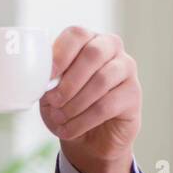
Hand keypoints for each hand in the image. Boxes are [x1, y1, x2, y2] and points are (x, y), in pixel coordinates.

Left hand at [40, 26, 140, 172]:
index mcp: (86, 40)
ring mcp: (126, 69)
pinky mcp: (133, 94)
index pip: (76, 35)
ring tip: (59, 118)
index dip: (60, 54)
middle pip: (93, 53)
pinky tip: (70, 129)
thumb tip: (38, 79)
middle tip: (53, 101)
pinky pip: (108, 104)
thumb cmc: (66, 106)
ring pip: (102, 80)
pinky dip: (84, 120)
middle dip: (69, 81)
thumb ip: (44, 80)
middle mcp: (110, 48)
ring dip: (75, 103)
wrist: (88, 138)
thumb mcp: (49, 92)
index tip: (47, 77)